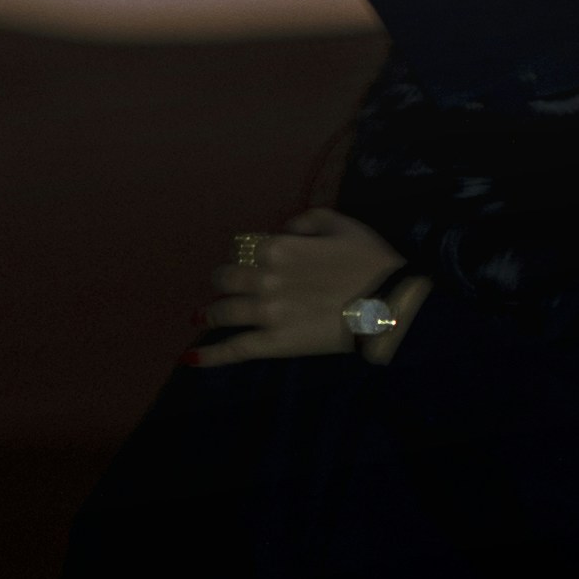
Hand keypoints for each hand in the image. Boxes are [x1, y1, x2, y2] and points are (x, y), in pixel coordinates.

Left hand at [196, 208, 421, 367]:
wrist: (389, 305)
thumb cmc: (369, 262)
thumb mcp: (341, 223)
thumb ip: (306, 220)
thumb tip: (283, 230)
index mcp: (278, 247)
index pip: (240, 248)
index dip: (243, 255)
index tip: (249, 262)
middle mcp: (263, 279)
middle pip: (223, 279)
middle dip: (223, 282)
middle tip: (228, 288)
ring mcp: (265, 314)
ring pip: (220, 313)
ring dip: (209, 314)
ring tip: (202, 316)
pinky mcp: (272, 344)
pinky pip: (233, 350)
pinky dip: (208, 355)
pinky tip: (189, 357)